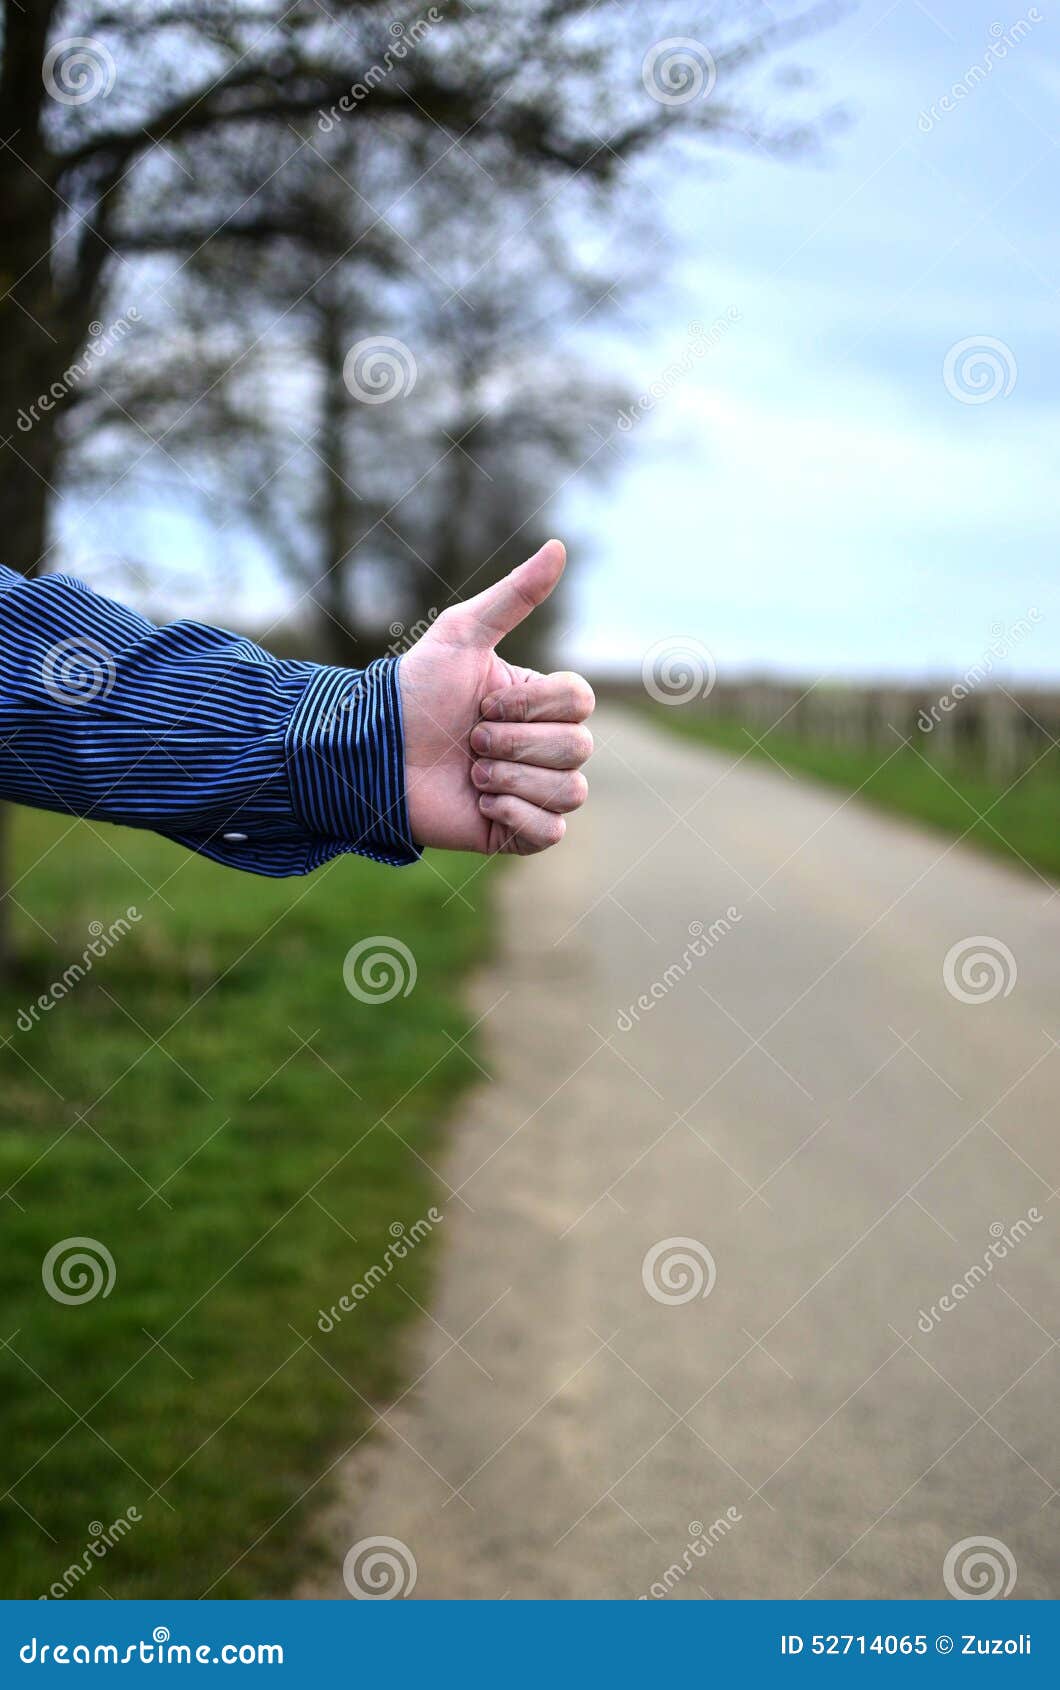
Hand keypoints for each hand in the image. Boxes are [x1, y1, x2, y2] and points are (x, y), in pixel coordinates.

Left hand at [397, 540, 594, 854]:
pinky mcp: (517, 832)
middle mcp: (543, 746)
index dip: (534, 706)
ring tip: (471, 772)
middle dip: (515, 742)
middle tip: (470, 740)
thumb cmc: (413, 693)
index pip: (581, 702)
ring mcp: (534, 791)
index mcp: (539, 703)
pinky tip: (481, 803)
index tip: (484, 702)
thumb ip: (515, 595)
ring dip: (512, 778)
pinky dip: (516, 815)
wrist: (373, 755)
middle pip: (579, 748)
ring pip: (570, 791)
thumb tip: (559, 545)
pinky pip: (551, 832)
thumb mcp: (462, 635)